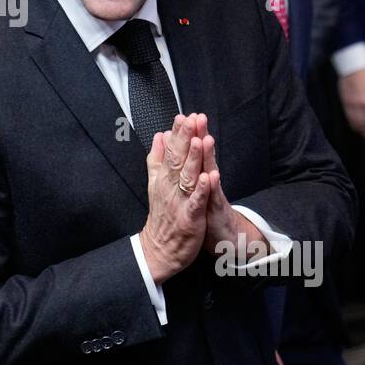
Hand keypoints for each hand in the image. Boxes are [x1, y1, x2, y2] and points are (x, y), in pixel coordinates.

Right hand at [138, 114, 209, 284]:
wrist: (160, 249)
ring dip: (193, 158)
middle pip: (178, 159)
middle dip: (185, 139)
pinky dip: (201, 189)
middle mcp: (170, 187)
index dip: (177, 133)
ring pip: (187, 177)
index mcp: (164, 178)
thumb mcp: (155, 183)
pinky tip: (208, 176)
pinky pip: (196, 202)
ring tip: (200, 140)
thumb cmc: (162, 216)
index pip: (170, 151)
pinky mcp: (189, 218)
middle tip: (191, 119)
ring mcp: (180, 202)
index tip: (183, 115)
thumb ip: (157, 159)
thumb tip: (159, 136)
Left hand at [194, 117, 267, 261]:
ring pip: (210, 173)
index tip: (184, 116)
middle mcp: (207, 183)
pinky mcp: (216, 212)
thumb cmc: (206, 211)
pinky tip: (212, 176)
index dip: (189, 135)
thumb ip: (190, 168)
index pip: (192, 153)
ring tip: (206, 139)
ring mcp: (213, 196)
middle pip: (203, 157)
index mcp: (198, 177)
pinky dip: (212, 188)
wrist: (224, 238)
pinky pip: (213, 199)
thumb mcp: (196, 188)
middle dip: (200, 137)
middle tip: (198, 117)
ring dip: (209, 157)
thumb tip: (182, 153)